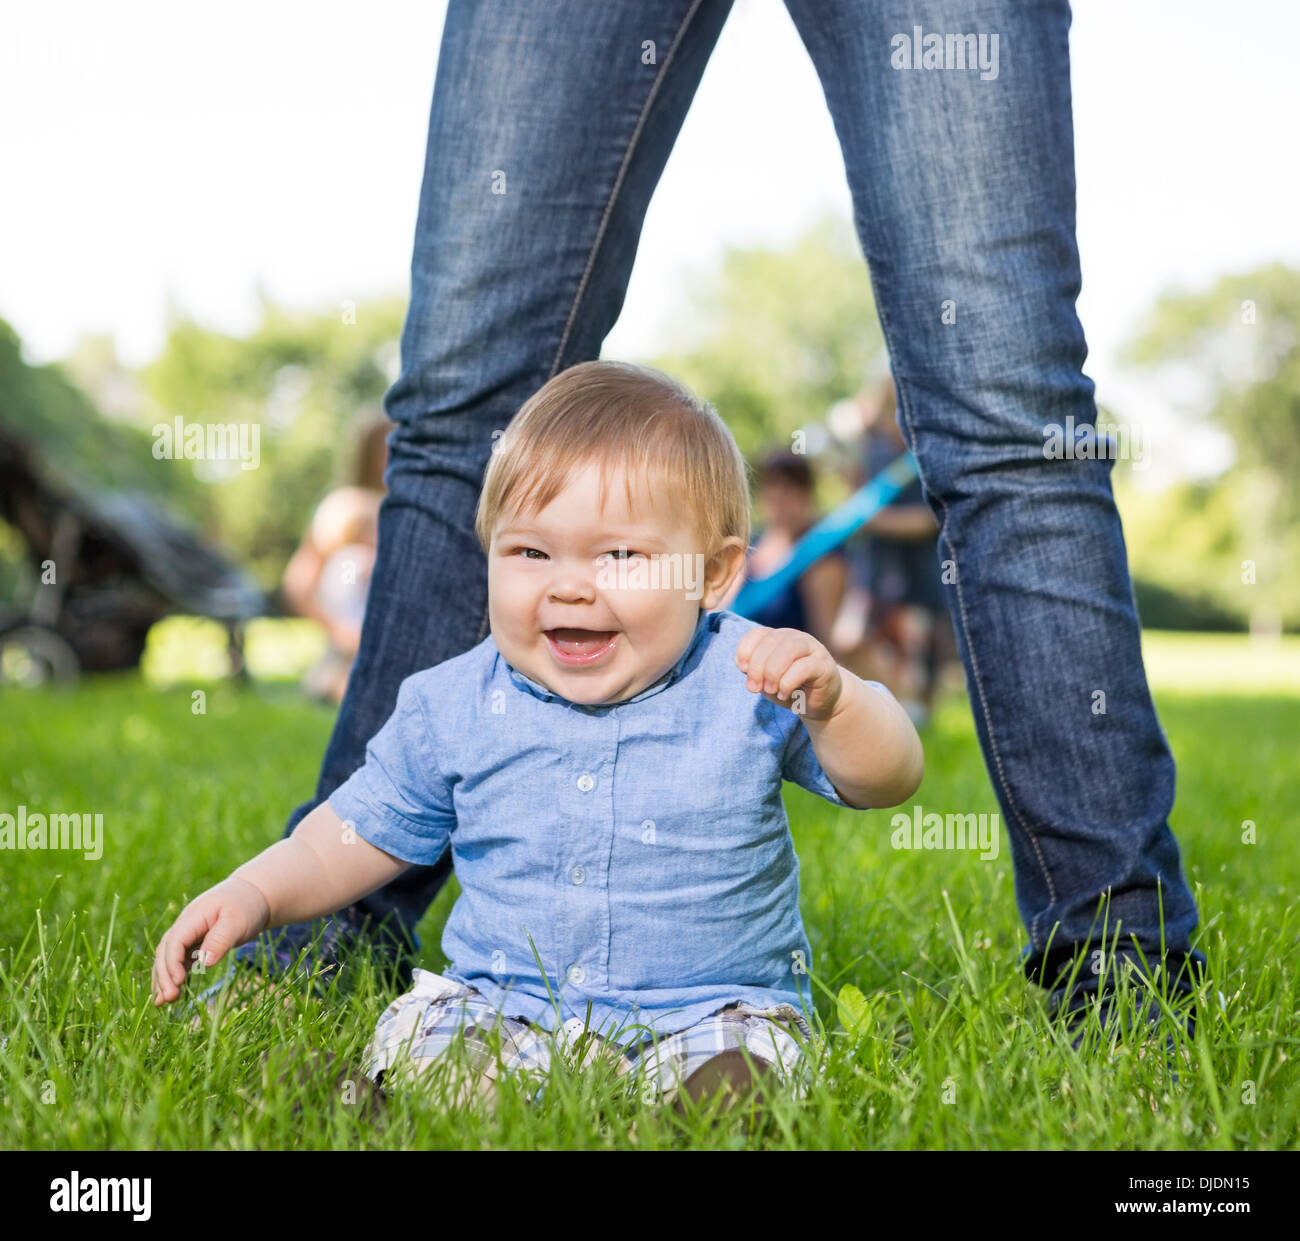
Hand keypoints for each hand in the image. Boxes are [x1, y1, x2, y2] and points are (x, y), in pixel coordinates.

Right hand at [151, 877, 270, 1005]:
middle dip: (164, 975)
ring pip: (168, 957)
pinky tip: (171, 994)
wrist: (253, 894)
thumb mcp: (237, 920)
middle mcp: (185, 925)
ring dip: (164, 978)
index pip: (175, 940)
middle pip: (166, 950)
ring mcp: (188, 934)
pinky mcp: (194, 943)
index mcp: (194, 916)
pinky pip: (179, 961)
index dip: (173, 962)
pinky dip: (174, 976)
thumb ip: (220, 939)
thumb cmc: (246, 905)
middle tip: (168, 998)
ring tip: (163, 1002)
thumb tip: (205, 963)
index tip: (178, 981)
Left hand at [735, 626, 843, 721]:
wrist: (821, 702)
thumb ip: (752, 670)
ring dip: (772, 672)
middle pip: (771, 641)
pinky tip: (784, 694)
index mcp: (779, 638)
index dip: (745, 650)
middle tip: (754, 688)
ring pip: (788, 649)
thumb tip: (740, 662)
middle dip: (757, 666)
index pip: (757, 634)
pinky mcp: (824, 665)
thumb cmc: (791, 688)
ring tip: (770, 690)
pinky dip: (788, 682)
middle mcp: (795, 638)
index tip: (742, 669)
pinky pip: (803, 667)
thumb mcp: (766, 680)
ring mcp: (812, 648)